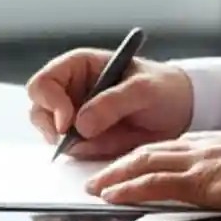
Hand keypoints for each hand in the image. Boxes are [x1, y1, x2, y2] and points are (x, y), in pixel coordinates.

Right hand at [26, 48, 193, 159]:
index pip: (44, 81)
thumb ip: (113, 102)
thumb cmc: (163, 88)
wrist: (181, 110)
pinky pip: (72, 150)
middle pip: (39, 110)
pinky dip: (84, 154)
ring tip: (104, 140)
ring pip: (51, 133)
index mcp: (79, 66)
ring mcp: (76, 115)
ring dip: (71, 143)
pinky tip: (108, 145)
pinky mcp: (85, 138)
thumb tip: (81, 124)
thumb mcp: (144, 90)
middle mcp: (71, 89)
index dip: (50, 102)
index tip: (68, 122)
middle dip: (53, 128)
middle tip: (77, 141)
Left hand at [85, 129, 220, 212]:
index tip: (125, 163)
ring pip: (142, 164)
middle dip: (119, 164)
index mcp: (209, 143)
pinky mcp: (197, 182)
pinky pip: (153, 184)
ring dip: (114, 175)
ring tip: (96, 186)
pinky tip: (113, 195)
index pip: (166, 147)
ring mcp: (195, 163)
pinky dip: (128, 188)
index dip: (141, 155)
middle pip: (147, 152)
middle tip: (97, 176)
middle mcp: (197, 148)